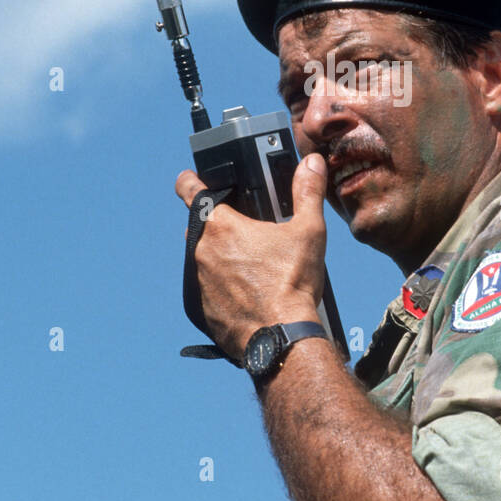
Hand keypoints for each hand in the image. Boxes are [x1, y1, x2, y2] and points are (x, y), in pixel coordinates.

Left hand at [174, 153, 327, 358]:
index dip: (189, 180)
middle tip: (244, 228)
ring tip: (251, 262)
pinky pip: (209, 288)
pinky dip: (223, 285)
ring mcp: (199, 280)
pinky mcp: (203, 307)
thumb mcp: (308, 231)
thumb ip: (308, 192)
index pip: (189, 190)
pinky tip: (248, 291)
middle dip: (216, 224)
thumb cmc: (291, 282)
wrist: (280, 337)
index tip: (189, 178)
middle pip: (200, 226)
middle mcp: (202, 251)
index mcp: (222, 226)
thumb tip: (312, 163)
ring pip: (203, 258)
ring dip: (220, 256)